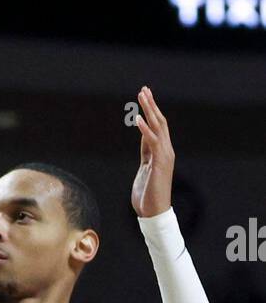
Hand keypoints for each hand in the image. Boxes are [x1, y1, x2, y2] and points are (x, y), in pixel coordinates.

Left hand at [131, 87, 174, 217]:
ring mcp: (164, 156)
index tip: (144, 97)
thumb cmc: (147, 195)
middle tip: (144, 89)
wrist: (153, 213)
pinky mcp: (160, 163)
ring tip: (142, 96)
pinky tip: (138, 119)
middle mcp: (166, 151)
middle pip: (160, 122)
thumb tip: (144, 141)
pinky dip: (146, 130)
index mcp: (161, 152)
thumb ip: (146, 154)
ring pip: (158, 127)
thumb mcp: (144, 169)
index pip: (157, 126)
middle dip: (151, 105)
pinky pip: (153, 142)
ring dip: (149, 111)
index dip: (150, 112)